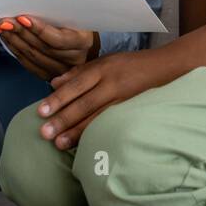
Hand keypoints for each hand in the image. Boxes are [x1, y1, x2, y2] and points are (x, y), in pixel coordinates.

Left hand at [0, 14, 99, 81]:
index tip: (22, 18)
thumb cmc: (81, 25)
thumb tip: (31, 8)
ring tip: (1, 28)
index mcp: (83, 43)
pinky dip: (16, 51)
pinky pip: (29, 65)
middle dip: (20, 33)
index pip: (59, 40)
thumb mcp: (76, 16)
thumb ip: (58, 15)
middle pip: (42, 49)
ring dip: (14, 41)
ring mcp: (62, 71)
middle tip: (5, 21)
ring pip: (33, 57)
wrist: (90, 45)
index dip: (39, 30)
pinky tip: (7, 40)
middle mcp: (74, 60)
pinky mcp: (51, 76)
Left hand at [34, 49, 176, 149]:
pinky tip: (83, 143)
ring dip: (76, 131)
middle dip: (63, 119)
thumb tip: (53, 83)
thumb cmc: (129, 64)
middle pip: (84, 103)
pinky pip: (110, 122)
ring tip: (59, 144)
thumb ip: (78, 72)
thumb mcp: (103, 61)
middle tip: (45, 133)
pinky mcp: (130, 108)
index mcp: (101, 68)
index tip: (41, 112)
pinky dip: (95, 132)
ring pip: (96, 116)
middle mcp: (111, 82)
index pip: (76, 85)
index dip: (58, 98)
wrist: (164, 66)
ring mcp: (122, 97)